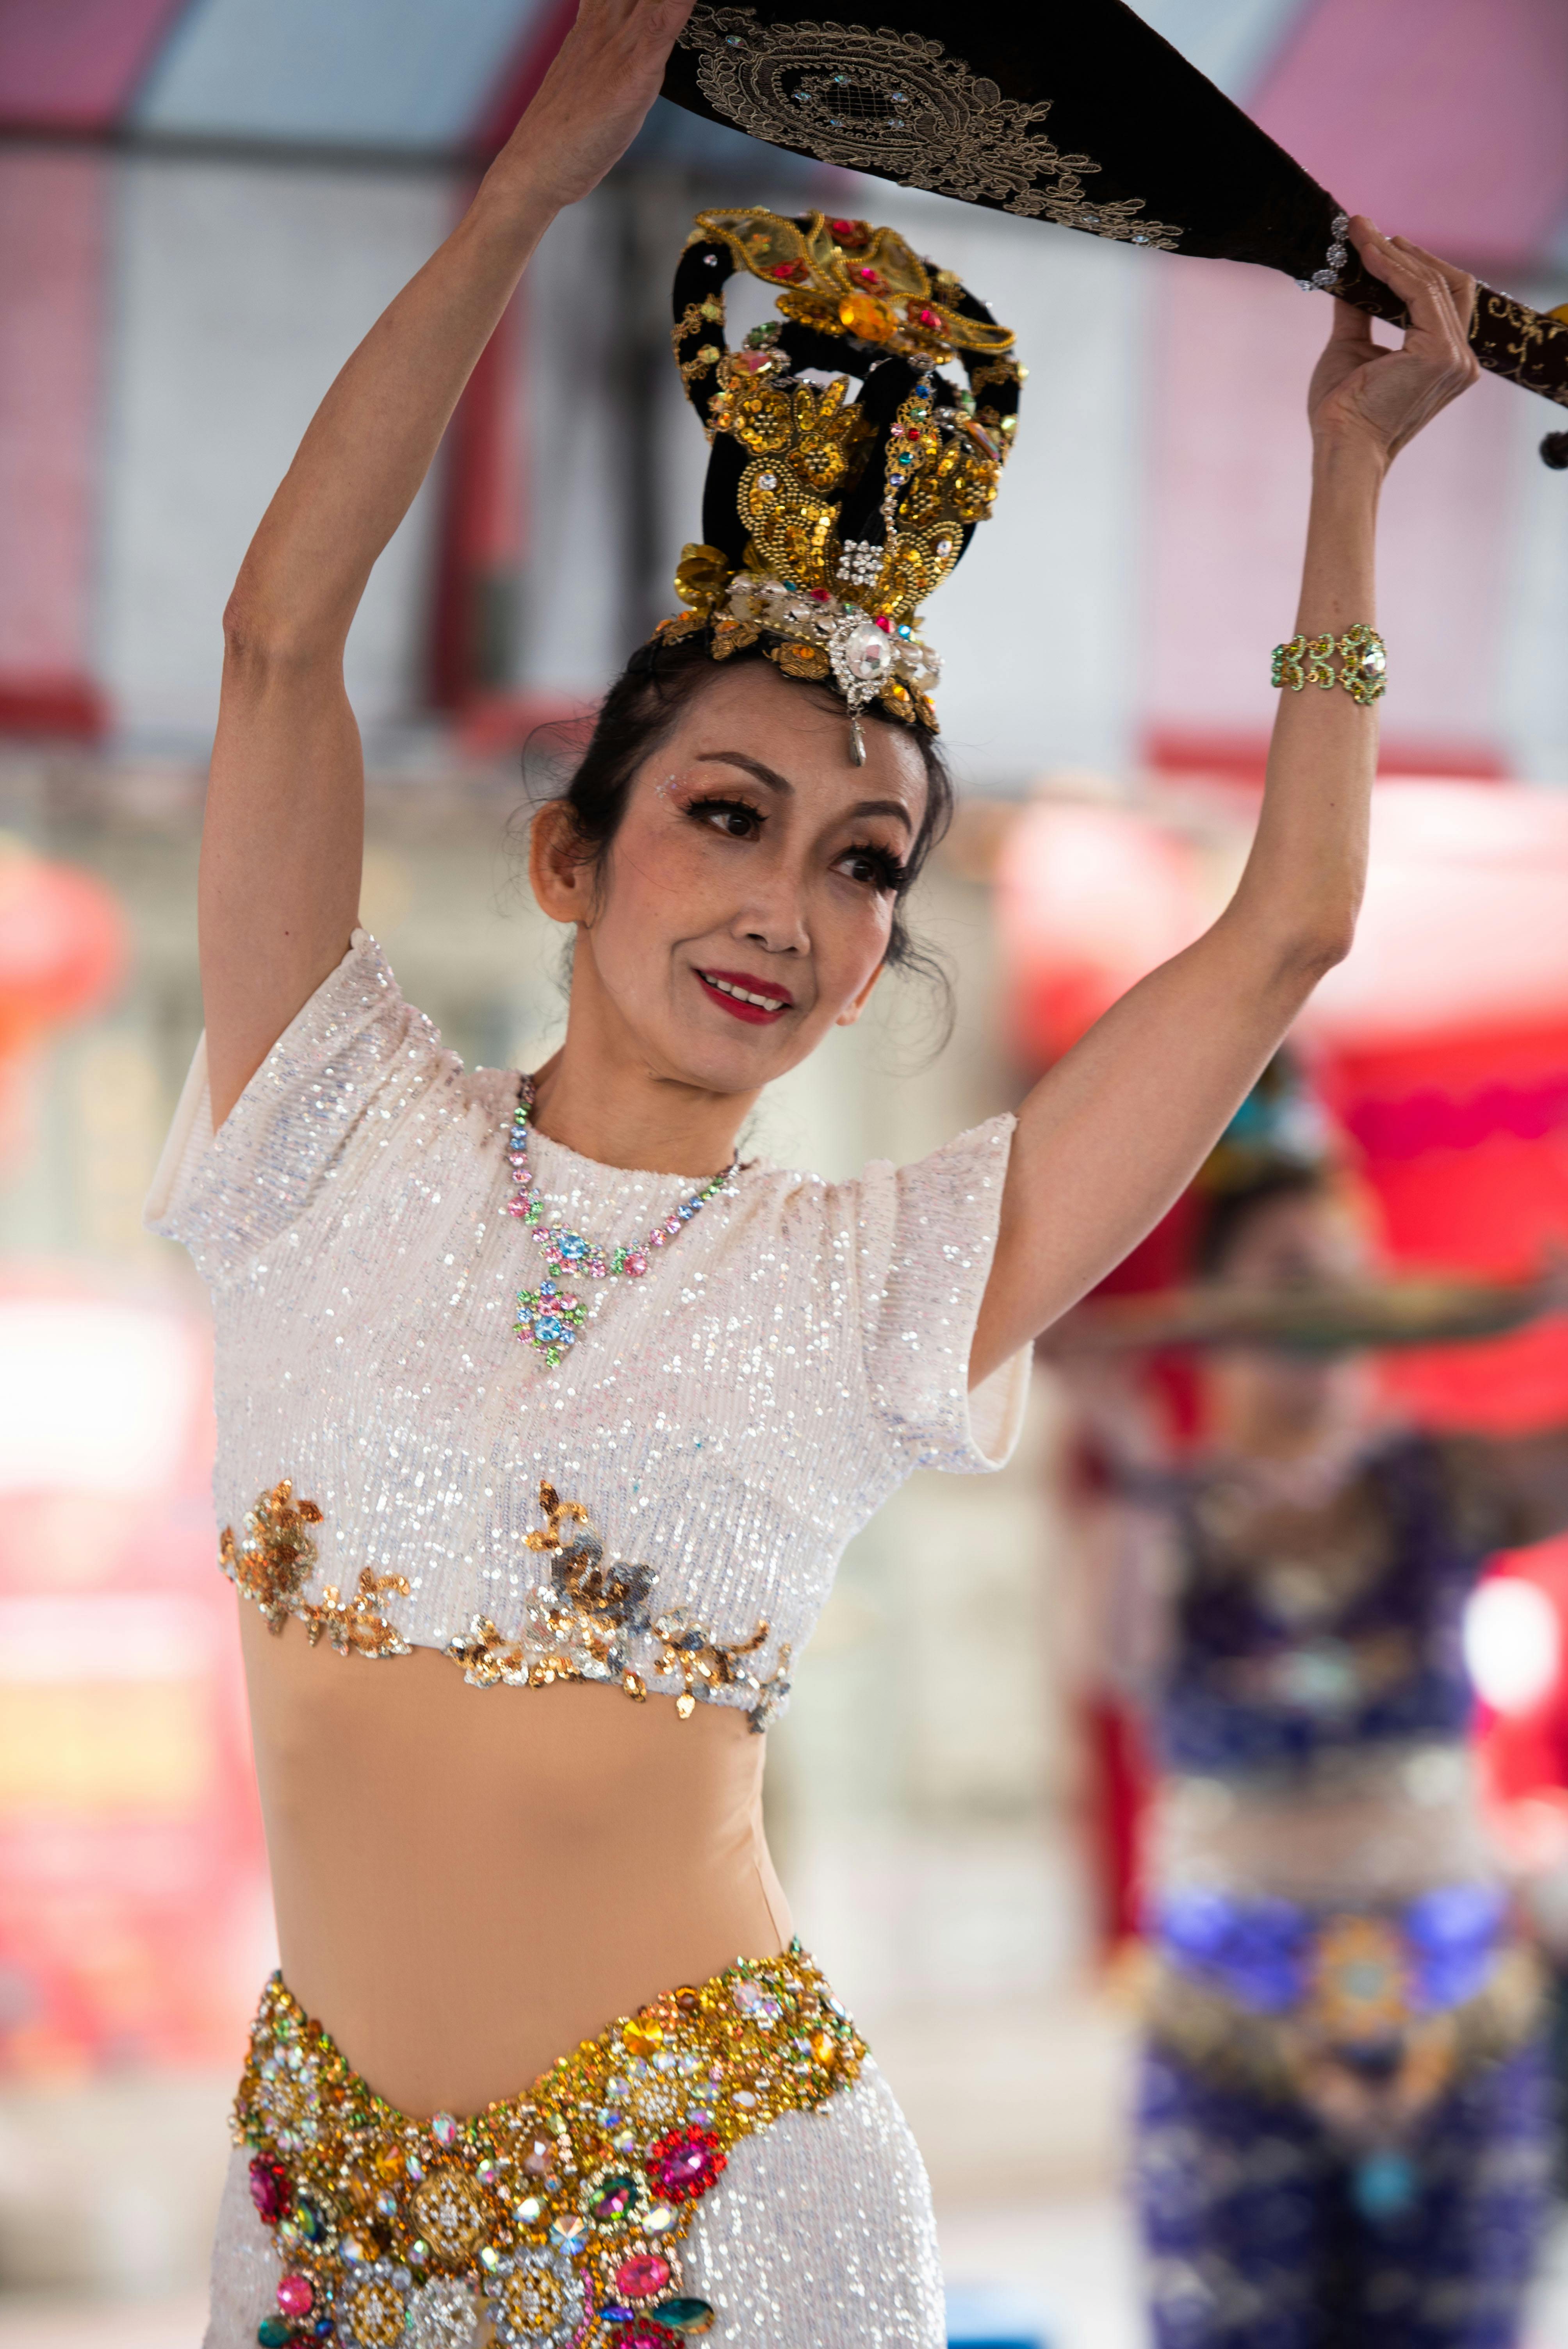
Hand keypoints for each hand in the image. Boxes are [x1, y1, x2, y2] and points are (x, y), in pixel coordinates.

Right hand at [493, 0, 695, 211]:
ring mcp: (618, 44)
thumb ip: (614, 51)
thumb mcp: (590, 77)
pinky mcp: (632, 75)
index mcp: (595, 19)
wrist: (535, 167)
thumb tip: (637, 39)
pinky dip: (679, 3)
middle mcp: (606, 21)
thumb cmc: (566, 134)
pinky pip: (662, 24)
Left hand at [1306, 216, 1479, 469]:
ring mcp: (1455, 356)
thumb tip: (1350, 272)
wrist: (1340, 446)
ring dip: (1393, 254)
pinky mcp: (1440, 353)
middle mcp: (1461, 358)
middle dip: (1404, 252)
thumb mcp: (1350, 348)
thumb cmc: (1342, 412)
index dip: (1411, 265)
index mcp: (1446, 359)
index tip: (1374, 241)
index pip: (1441, 297)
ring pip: (1432, 283)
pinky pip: (1418, 293)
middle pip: (1446, 283)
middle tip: (1364, 229)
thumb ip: (1358, 311)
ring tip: (1359, 233)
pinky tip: (1365, 253)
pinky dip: (1391, 268)